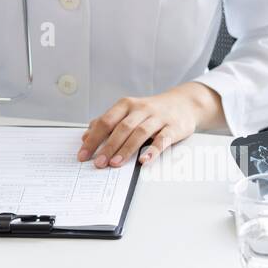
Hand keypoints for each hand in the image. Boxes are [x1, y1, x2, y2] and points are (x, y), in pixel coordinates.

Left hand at [78, 83, 221, 167]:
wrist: (184, 103)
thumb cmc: (150, 111)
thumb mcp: (128, 112)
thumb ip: (107, 123)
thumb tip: (86, 137)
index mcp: (126, 105)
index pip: (106, 121)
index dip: (93, 139)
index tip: (83, 155)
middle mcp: (141, 109)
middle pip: (122, 128)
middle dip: (108, 147)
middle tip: (98, 163)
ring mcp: (158, 118)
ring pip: (140, 133)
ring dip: (126, 149)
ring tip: (115, 164)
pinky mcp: (174, 128)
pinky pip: (162, 139)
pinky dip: (153, 150)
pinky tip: (143, 161)